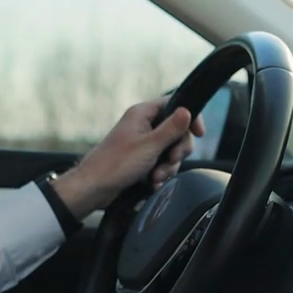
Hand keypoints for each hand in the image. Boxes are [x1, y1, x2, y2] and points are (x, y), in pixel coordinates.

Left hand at [50, 95, 206, 217]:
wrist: (94, 188)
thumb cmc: (116, 164)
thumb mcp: (149, 146)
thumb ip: (171, 129)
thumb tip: (188, 111)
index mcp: (143, 113)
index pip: (175, 104)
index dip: (190, 118)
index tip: (199, 134)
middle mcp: (143, 125)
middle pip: (177, 131)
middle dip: (177, 150)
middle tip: (170, 160)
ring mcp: (143, 143)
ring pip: (171, 150)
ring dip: (168, 166)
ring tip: (156, 177)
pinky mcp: (142, 159)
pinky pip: (161, 163)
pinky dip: (160, 173)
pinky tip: (152, 182)